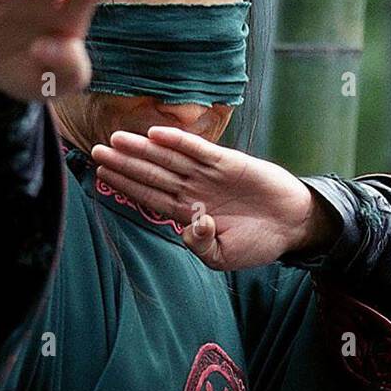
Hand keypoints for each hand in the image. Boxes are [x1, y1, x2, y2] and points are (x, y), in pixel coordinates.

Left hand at [91, 127, 339, 270]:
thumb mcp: (224, 257)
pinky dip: (179, 142)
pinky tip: (157, 134)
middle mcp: (194, 190)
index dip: (126, 184)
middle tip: (97, 150)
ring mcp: (209, 174)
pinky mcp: (228, 162)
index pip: (150, 195)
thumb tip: (189, 226)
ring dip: (143, 149)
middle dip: (126, 163)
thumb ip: (200, 245)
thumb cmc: (257, 242)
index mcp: (188, 213)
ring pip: (169, 160)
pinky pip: (199, 150)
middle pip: (153, 174)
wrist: (292, 224)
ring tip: (116, 139)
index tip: (102, 173)